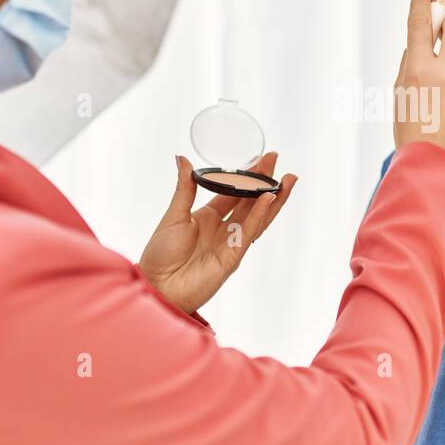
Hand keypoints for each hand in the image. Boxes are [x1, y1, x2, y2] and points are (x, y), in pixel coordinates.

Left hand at [138, 150, 296, 313]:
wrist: (157, 286)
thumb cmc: (160, 255)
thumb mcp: (174, 215)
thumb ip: (184, 187)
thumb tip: (182, 158)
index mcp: (207, 218)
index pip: (233, 193)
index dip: (246, 177)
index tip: (260, 159)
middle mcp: (223, 230)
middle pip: (250, 202)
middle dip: (264, 182)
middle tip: (276, 160)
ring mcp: (230, 243)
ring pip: (258, 217)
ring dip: (274, 199)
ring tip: (288, 180)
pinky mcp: (233, 257)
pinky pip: (249, 233)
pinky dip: (260, 215)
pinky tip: (268, 198)